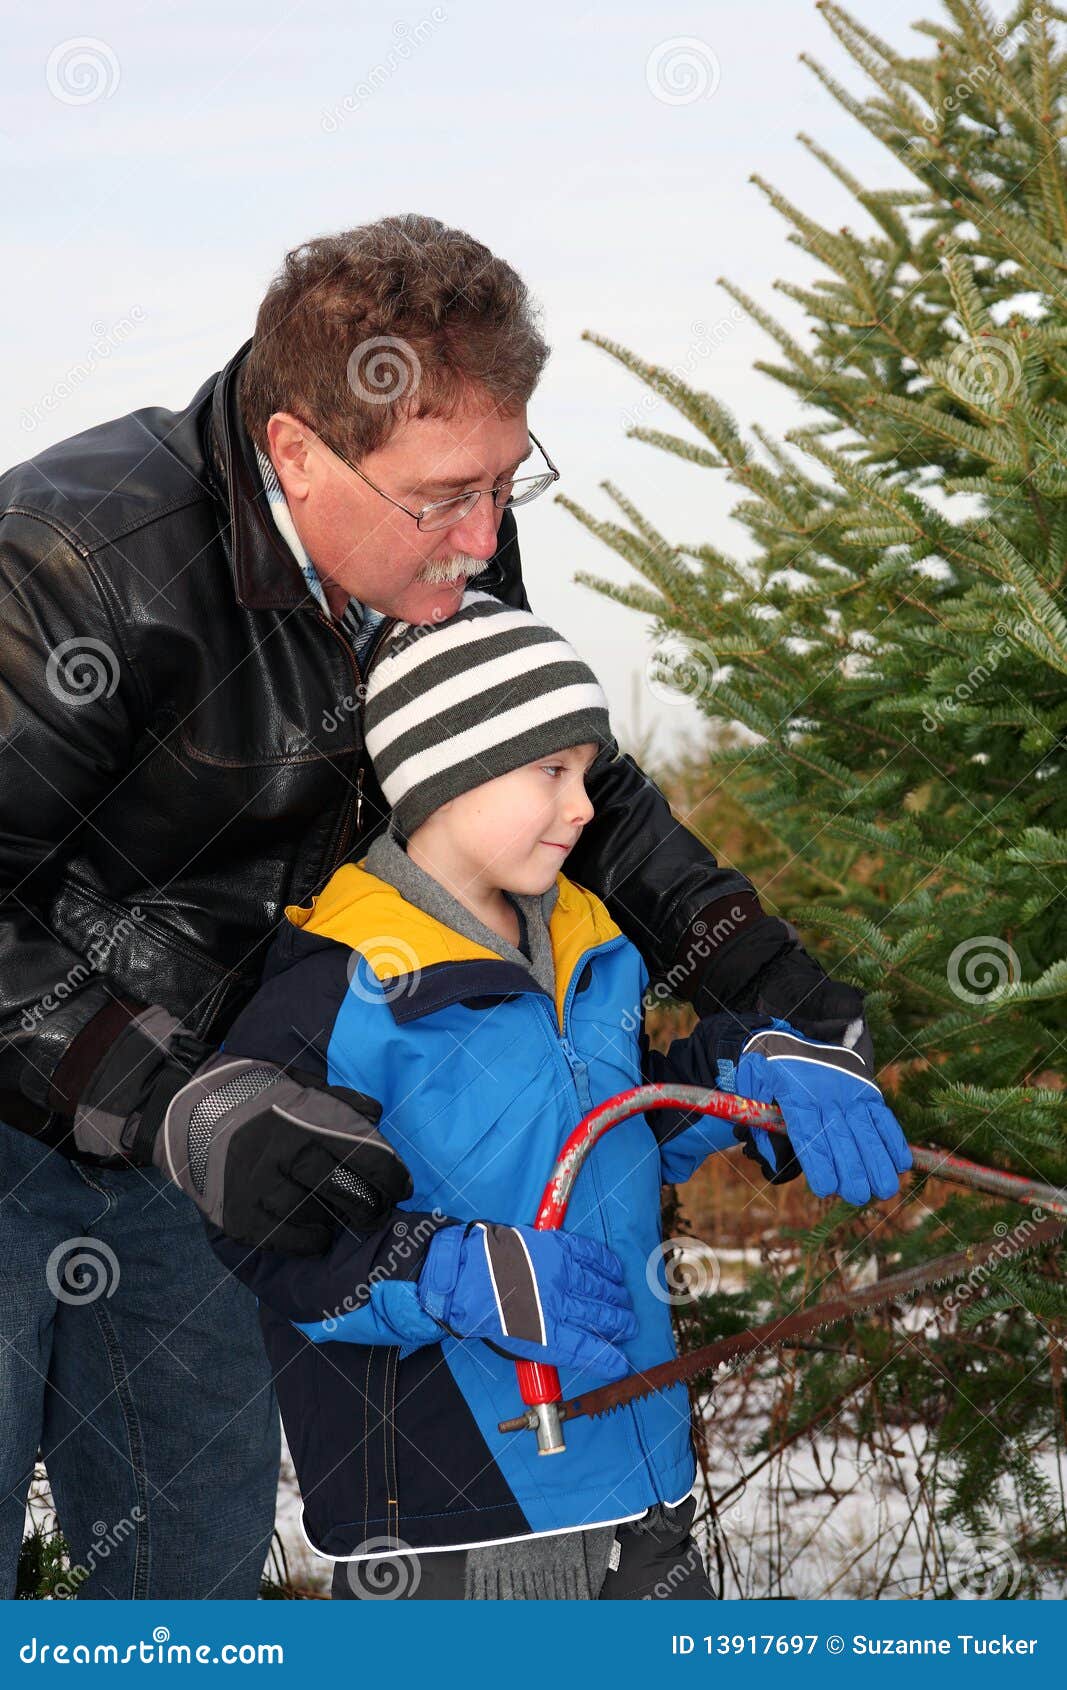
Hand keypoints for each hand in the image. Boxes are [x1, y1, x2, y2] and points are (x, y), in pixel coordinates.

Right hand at [72, 1008, 412, 1252]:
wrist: (183, 1108)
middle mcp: (280, 1154)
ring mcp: (255, 1185)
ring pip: (311, 1215)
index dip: (388, 1175)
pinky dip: (305, 1241)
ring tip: (344, 1221)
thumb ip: (336, 1100)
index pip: (360, 1153)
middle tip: (378, 1211)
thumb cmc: (249, 1095)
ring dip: (335, 1222)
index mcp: (301, 1119)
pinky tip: (317, 1237)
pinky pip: (279, 1237)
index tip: (401, 1186)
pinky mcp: (235, 1211)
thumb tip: (377, 1113)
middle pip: (340, 1189)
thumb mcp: (294, 1084)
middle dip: (368, 1205)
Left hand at [416, 1221, 637, 1380]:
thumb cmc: (486, 1312)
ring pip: (601, 1288)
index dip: (608, 1358)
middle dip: (620, 1325)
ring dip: (617, 1298)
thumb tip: (574, 1347)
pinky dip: (607, 1265)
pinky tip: (616, 1273)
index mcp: (544, 1334)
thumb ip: (547, 1346)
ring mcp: (558, 1273)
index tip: (621, 1363)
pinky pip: (591, 1256)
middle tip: (628, 1328)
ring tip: (625, 1305)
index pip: (587, 1349)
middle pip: (600, 1318)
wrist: (464, 1274)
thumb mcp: (514, 1343)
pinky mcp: (556, 1247)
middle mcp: (556, 1304)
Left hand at [730, 1018, 911, 1205]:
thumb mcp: (752, 1088)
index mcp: (795, 1095)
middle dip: (853, 1170)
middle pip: (841, 1137)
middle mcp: (826, 1095)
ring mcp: (849, 1092)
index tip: (827, 1188)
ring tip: (885, 1190)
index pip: (809, 1134)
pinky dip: (894, 1138)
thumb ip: (760, 1125)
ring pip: (866, 1130)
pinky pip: (882, 1116)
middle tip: (860, 1196)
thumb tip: (773, 1161)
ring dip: (878, 1161)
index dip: (819, 1163)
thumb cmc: (769, 1071)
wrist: (793, 1036)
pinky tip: (901, 1163)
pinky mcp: (866, 1090)